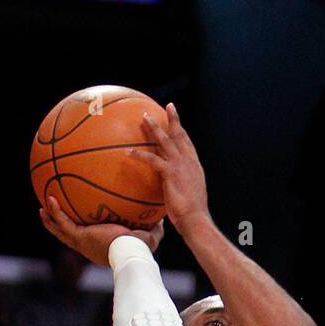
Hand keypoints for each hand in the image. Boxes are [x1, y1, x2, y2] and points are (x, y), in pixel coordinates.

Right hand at [41, 195, 163, 267]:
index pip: (92, 239)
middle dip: (62, 227)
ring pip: (61, 231)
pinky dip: (56, 212)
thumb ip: (154, 229)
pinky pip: (63, 223)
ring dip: (51, 220)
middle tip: (55, 215)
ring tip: (43, 208)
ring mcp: (83, 244)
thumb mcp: (149, 237)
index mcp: (102, 247)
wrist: (131, 253)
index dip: (86, 232)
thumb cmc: (140, 249)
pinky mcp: (80, 238)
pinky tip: (49, 199)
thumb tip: (160, 218)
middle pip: (71, 236)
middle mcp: (90, 247)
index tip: (83, 223)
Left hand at [129, 104, 209, 237]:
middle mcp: (189, 162)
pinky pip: (152, 159)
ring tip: (144, 117)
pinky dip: (140, 155)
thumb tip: (173, 191)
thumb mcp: (189, 197)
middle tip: (168, 106)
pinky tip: (128, 152)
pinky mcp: (170, 173)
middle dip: (173, 119)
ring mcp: (180, 166)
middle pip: (180, 135)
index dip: (183, 131)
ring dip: (154, 128)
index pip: (188, 144)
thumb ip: (181, 188)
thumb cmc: (192, 214)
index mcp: (194, 167)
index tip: (178, 121)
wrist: (195, 219)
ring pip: (165, 141)